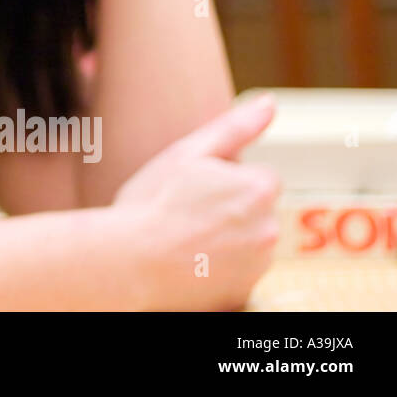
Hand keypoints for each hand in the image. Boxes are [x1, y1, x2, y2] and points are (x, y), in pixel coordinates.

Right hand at [111, 96, 280, 309]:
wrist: (127, 262)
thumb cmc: (152, 201)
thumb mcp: (188, 152)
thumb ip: (235, 127)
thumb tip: (269, 102)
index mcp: (260, 188)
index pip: (256, 176)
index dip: (223, 179)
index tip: (193, 188)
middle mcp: (269, 228)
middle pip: (252, 209)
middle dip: (227, 208)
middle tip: (183, 211)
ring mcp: (258, 265)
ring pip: (244, 241)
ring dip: (223, 238)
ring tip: (180, 237)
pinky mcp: (243, 293)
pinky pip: (234, 272)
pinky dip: (216, 268)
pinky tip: (186, 262)